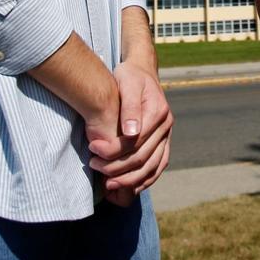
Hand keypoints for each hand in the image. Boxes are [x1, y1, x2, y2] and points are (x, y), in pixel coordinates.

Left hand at [87, 61, 172, 206]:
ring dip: (130, 180)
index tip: (92, 150)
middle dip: (116, 167)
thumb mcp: (127, 82)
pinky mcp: (164, 142)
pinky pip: (158, 166)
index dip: (113, 150)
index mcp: (158, 112)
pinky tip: (129, 187)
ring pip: (152, 167)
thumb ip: (130, 107)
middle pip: (142, 158)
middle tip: (93, 165)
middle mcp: (166, 126)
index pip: (135, 142)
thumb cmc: (130, 76)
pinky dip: (145, 180)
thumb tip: (131, 133)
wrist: (142, 72)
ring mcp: (167, 136)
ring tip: (107, 183)